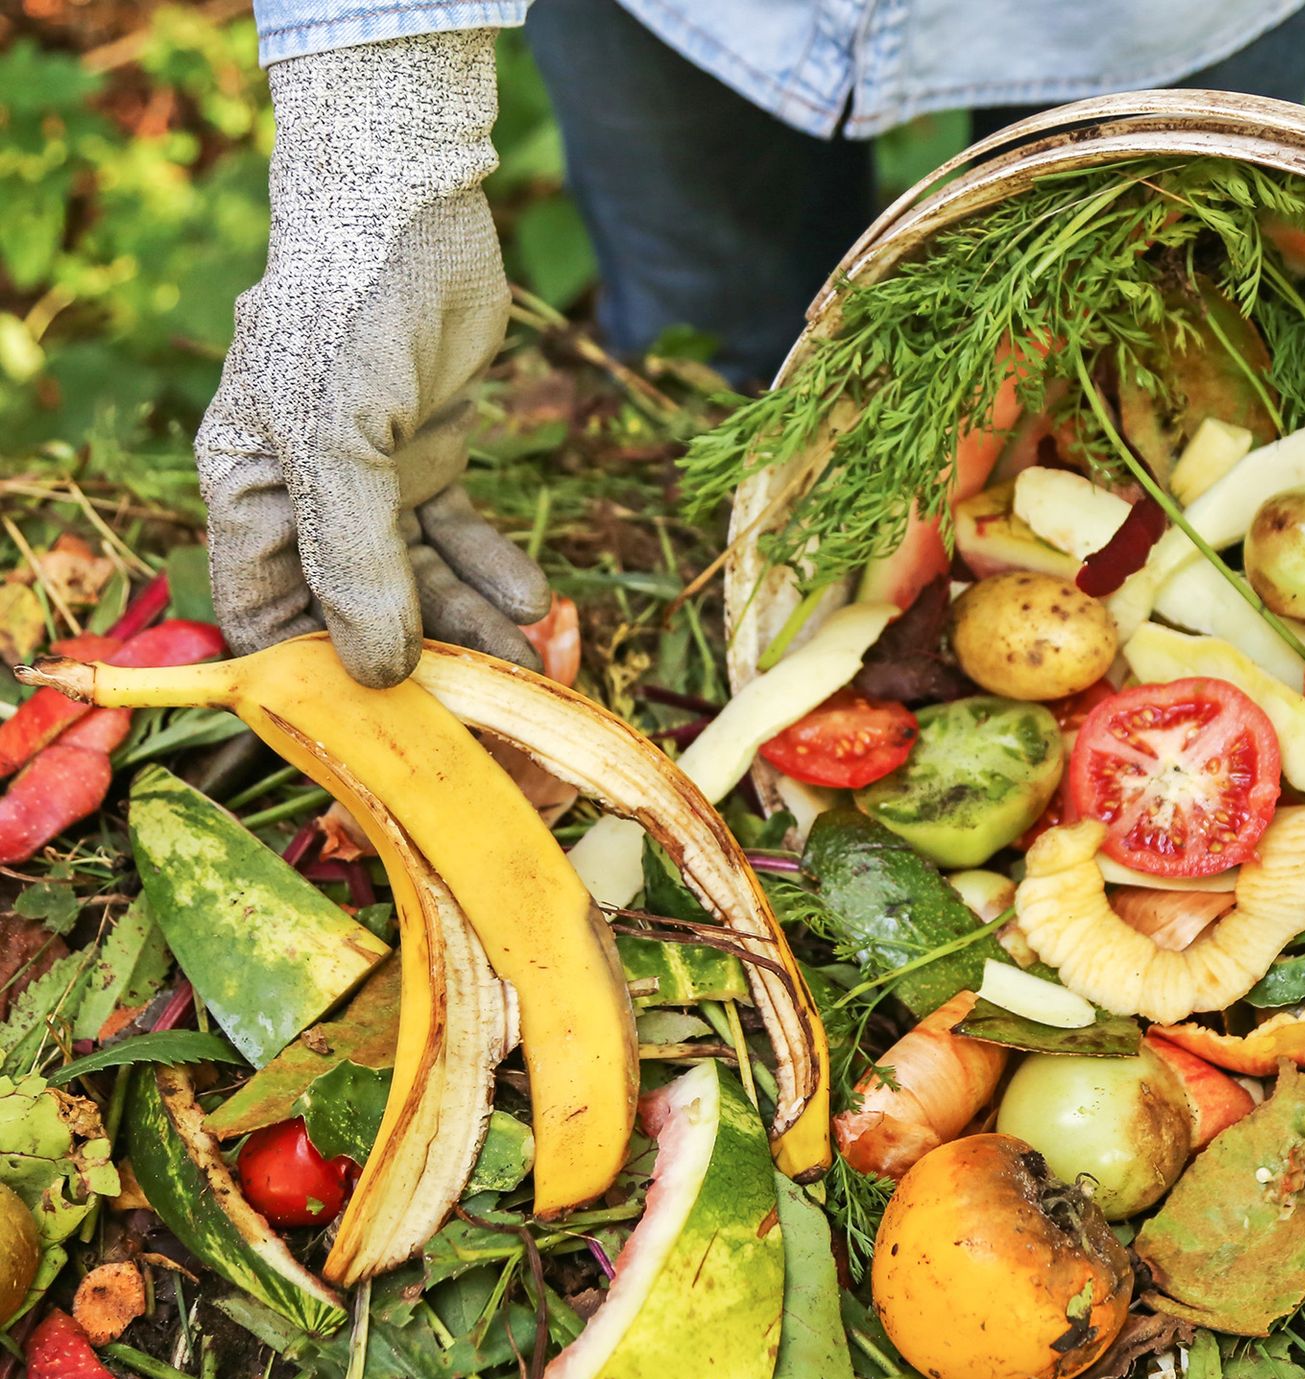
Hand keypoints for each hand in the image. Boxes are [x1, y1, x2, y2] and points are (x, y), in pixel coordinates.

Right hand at [195, 30, 548, 687]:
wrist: (408, 204)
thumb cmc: (345, 313)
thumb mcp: (341, 443)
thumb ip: (356, 559)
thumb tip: (373, 668)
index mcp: (250, 495)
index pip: (265, 615)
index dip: (311, 676)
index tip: (376, 729)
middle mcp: (304, 497)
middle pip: (354, 607)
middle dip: (418, 657)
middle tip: (484, 707)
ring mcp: (370, 478)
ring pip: (418, 577)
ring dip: (471, 622)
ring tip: (528, 661)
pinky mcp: (430, 453)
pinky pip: (460, 533)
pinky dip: (495, 568)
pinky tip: (535, 600)